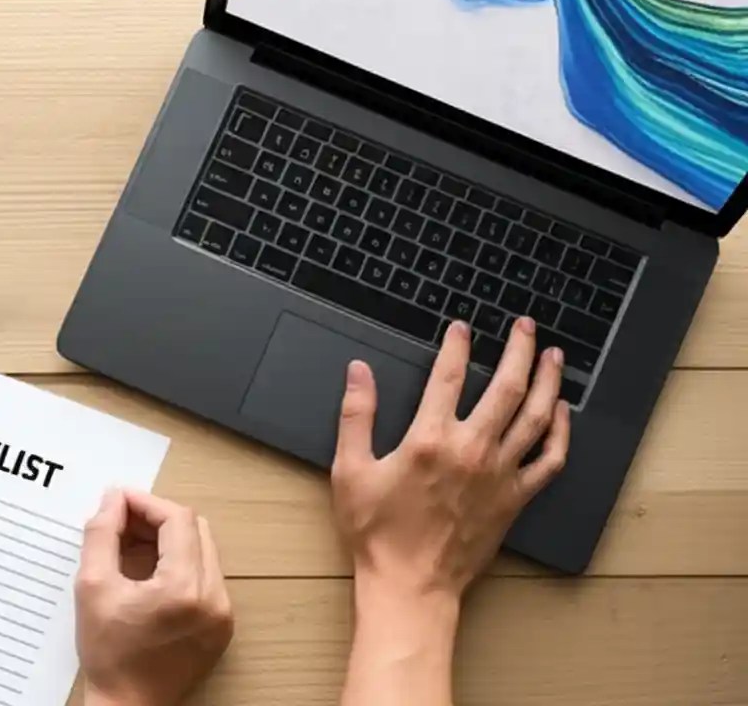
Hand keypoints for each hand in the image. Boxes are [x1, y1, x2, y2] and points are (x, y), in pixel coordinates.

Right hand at [75, 490, 233, 705]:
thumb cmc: (109, 655)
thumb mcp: (92, 588)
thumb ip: (102, 535)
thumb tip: (113, 499)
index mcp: (184, 588)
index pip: (176, 519)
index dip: (146, 503)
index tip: (118, 502)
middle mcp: (213, 598)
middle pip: (194, 530)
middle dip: (157, 519)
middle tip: (122, 522)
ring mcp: (222, 613)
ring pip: (202, 550)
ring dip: (169, 540)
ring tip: (131, 546)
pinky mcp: (222, 624)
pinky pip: (206, 576)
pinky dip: (180, 563)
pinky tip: (148, 571)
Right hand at [332, 316, 571, 599]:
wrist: (409, 585)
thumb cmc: (376, 533)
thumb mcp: (350, 470)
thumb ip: (356, 416)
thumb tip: (358, 372)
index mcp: (429, 440)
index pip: (448, 376)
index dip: (457, 345)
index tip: (461, 328)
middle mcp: (471, 451)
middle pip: (506, 387)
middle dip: (518, 350)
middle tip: (524, 327)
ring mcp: (499, 475)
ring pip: (535, 417)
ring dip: (547, 382)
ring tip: (552, 356)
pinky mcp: (514, 499)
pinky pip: (548, 461)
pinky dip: (559, 433)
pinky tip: (561, 413)